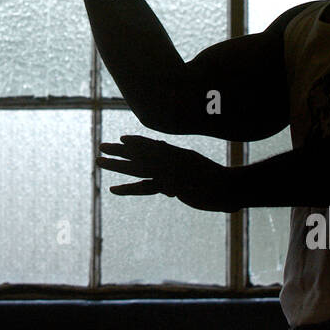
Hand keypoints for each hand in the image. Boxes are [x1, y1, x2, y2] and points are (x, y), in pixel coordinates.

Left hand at [98, 135, 235, 212]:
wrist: (231, 186)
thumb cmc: (221, 182)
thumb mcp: (201, 174)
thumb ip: (185, 177)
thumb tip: (172, 190)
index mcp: (179, 154)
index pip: (154, 145)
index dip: (138, 142)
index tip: (123, 139)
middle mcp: (171, 159)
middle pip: (140, 153)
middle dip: (120, 150)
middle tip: (102, 146)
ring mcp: (169, 172)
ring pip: (137, 166)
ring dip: (117, 164)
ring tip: (99, 161)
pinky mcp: (170, 185)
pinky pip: (145, 187)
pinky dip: (128, 188)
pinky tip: (113, 189)